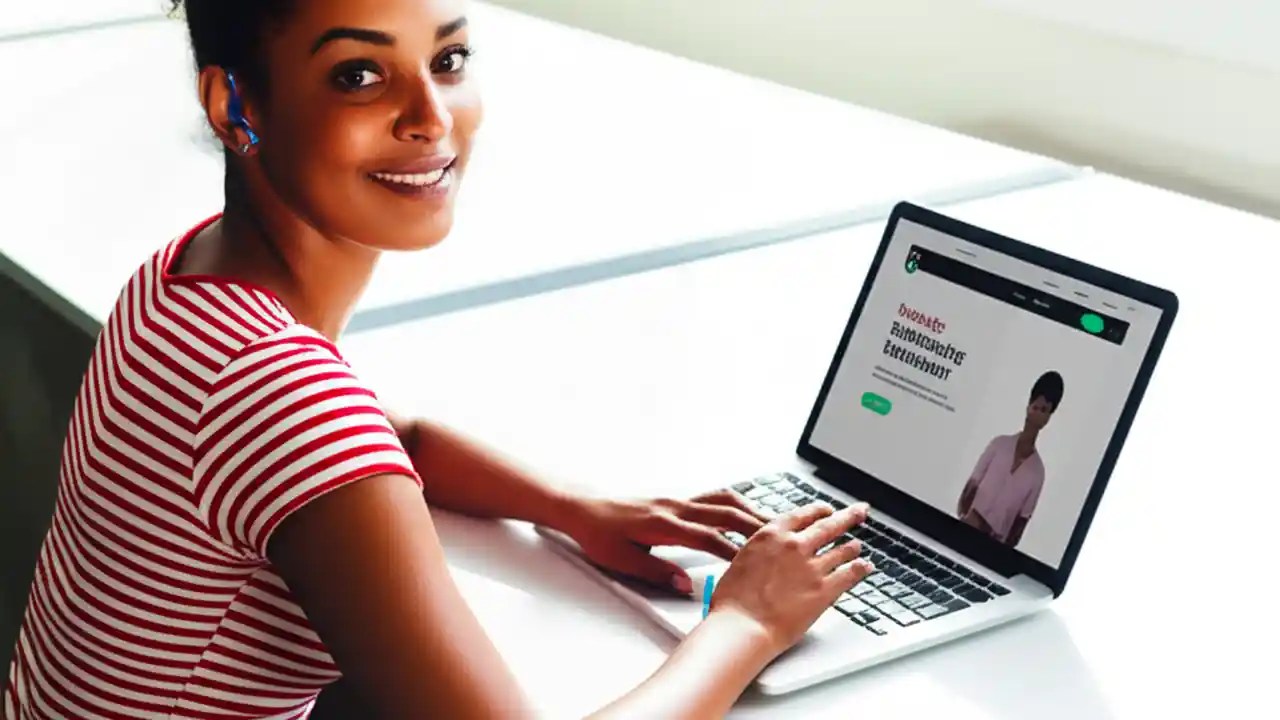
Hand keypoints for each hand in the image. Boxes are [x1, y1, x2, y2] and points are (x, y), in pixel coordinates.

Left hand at [562, 491, 770, 593]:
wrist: (581, 507)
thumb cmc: (598, 533)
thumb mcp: (622, 560)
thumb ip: (656, 573)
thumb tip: (686, 586)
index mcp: (663, 524)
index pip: (709, 537)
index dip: (735, 551)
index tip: (756, 564)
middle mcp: (675, 507)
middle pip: (725, 512)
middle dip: (756, 526)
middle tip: (782, 538)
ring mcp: (676, 500)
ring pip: (723, 499)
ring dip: (750, 509)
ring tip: (773, 523)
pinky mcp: (675, 499)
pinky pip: (712, 496)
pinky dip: (734, 502)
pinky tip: (745, 510)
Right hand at [709, 503, 874, 655]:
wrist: (741, 625)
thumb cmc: (734, 600)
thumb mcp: (743, 561)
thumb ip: (764, 551)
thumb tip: (774, 554)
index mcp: (772, 534)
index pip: (803, 514)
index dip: (819, 510)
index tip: (827, 510)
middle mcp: (795, 545)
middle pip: (830, 525)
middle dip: (848, 516)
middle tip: (859, 511)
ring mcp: (812, 567)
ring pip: (843, 549)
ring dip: (852, 547)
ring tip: (858, 546)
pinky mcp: (824, 590)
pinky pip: (851, 574)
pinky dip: (861, 568)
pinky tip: (865, 567)